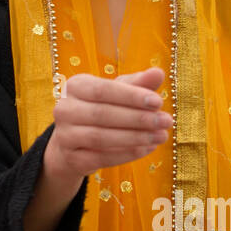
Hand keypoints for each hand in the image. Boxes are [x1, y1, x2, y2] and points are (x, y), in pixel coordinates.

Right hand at [42, 69, 172, 191]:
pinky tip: (148, 148)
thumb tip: (158, 72)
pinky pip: (102, 157)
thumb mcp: (118, 93)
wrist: (74, 142)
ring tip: (161, 136)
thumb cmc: (102, 109)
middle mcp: (64, 109)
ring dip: (135, 137)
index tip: (158, 102)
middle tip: (166, 121)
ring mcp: (65, 135)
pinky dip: (127, 154)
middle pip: (102, 114)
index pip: (103, 89)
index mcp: (75, 86)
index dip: (131, 96)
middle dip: (138, 119)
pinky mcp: (72, 158)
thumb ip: (138, 83)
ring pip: (101, 138)